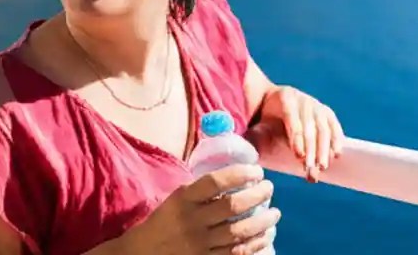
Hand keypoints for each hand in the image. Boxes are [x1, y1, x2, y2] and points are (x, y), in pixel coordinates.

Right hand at [113, 163, 279, 254]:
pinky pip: (238, 254)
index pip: (215, 182)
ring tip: (274, 212)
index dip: (240, 174)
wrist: (143, 254)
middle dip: (258, 195)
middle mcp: (192, 221)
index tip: (257, 170)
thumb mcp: (177, 198)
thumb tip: (237, 172)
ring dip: (263, 222)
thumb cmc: (165, 221)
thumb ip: (201, 189)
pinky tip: (266, 236)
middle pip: (233, 206)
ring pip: (240, 233)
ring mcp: (200, 245)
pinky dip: (256, 245)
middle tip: (269, 188)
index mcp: (183, 199)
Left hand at [254, 86, 344, 181]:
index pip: (293, 120)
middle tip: (310, 169)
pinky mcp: (325, 112)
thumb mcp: (257, 121)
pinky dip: (336, 140)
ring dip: (324, 149)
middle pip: (310, 127)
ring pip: (323, 128)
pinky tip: (335, 155)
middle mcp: (303, 100)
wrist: (272, 98)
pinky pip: (333, 126)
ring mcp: (316, 105)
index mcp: (284, 98)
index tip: (299, 156)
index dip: (297, 138)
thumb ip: (256, 136)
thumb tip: (251, 157)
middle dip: (311, 150)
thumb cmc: (263, 116)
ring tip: (321, 167)